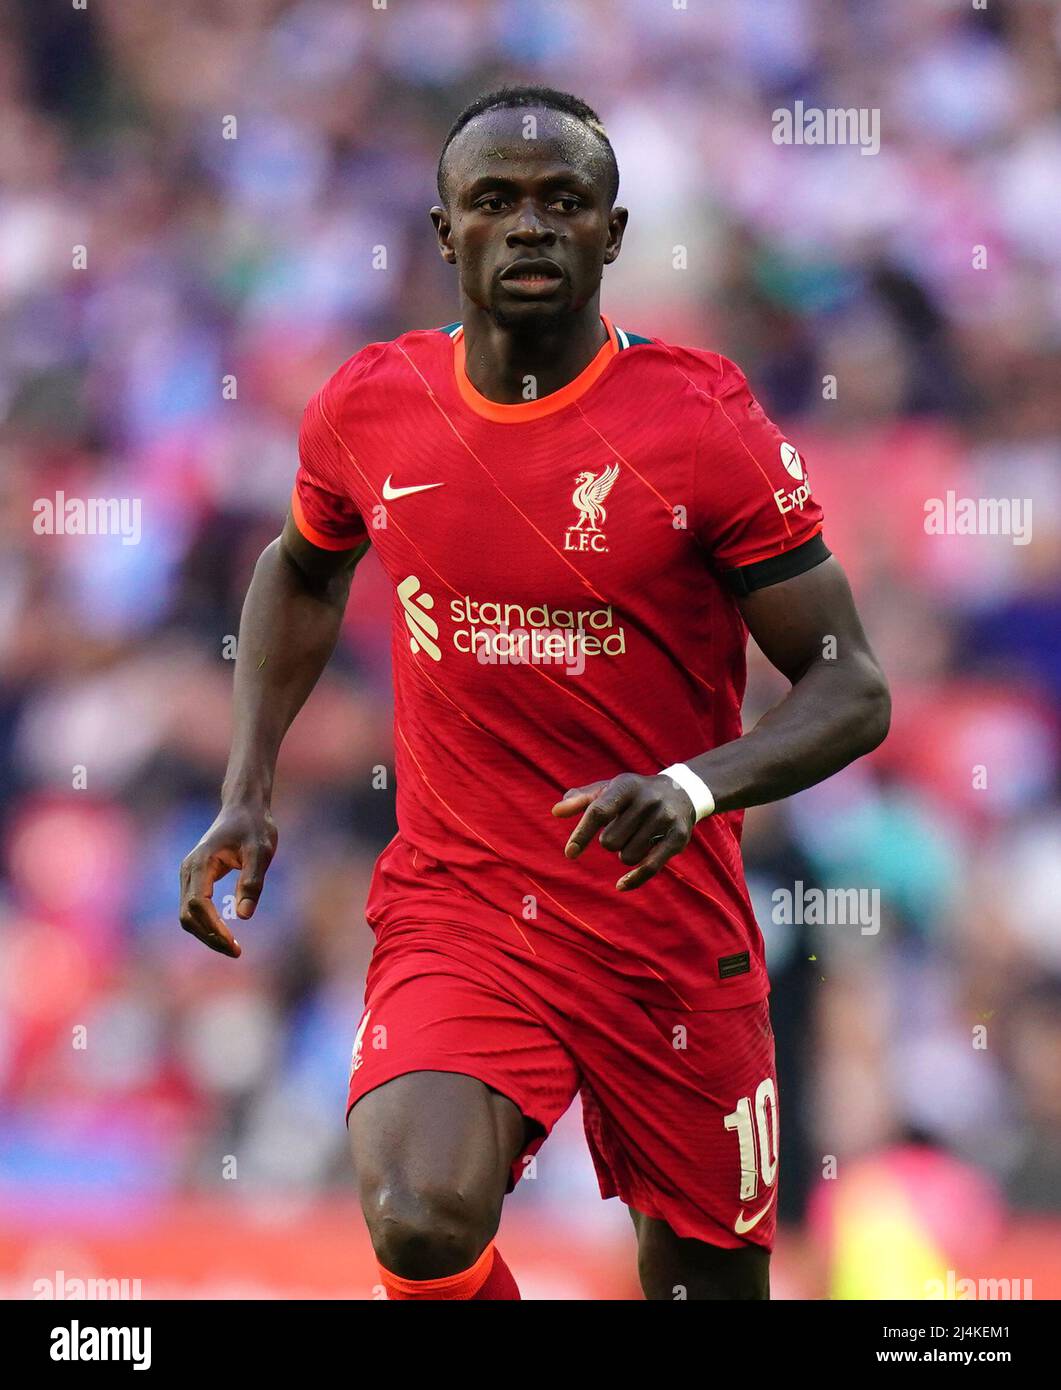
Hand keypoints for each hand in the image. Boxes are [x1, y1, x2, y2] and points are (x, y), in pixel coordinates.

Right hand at [178, 803, 277, 955]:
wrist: (244, 808)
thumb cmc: (254, 827)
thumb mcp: (261, 851)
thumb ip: (253, 881)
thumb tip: (244, 915)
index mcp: (201, 863)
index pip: (197, 905)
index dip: (213, 928)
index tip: (234, 944)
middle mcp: (188, 871)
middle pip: (188, 916)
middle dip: (209, 937)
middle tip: (236, 952)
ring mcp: (189, 875)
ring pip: (188, 915)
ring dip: (207, 934)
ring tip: (233, 947)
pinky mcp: (195, 879)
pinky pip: (194, 909)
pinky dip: (207, 925)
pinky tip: (225, 934)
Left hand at [551, 773, 695, 890]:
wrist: (681, 791)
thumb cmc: (632, 794)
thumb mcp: (607, 790)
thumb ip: (580, 800)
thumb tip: (556, 811)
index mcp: (626, 785)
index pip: (599, 811)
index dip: (582, 834)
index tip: (570, 853)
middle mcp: (648, 800)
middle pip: (611, 841)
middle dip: (609, 842)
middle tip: (621, 830)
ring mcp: (665, 818)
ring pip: (628, 856)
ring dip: (624, 853)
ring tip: (635, 838)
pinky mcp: (678, 837)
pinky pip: (650, 867)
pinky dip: (633, 879)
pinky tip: (620, 885)